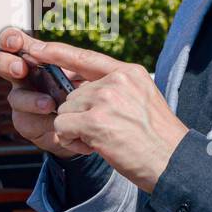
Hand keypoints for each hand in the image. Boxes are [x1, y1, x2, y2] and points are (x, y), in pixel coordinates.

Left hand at [0, 27, 188, 192]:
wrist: (174, 163)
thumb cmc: (158, 139)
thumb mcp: (142, 100)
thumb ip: (114, 90)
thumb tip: (79, 91)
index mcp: (129, 72)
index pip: (86, 58)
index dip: (58, 53)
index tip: (38, 48)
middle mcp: (116, 81)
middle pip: (72, 94)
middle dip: (79, 117)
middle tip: (104, 133)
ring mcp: (105, 99)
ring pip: (64, 111)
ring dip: (75, 131)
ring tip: (103, 141)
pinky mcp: (95, 121)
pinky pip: (62, 127)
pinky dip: (71, 142)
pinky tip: (94, 148)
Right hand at [0, 27, 93, 159]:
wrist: (93, 124)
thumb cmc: (91, 91)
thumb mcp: (90, 70)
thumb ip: (73, 58)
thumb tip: (45, 51)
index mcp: (35, 57)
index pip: (13, 41)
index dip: (9, 39)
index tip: (17, 43)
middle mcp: (24, 76)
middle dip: (6, 63)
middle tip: (20, 69)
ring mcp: (23, 100)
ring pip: (14, 96)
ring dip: (30, 99)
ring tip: (49, 103)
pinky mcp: (27, 122)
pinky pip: (27, 120)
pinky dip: (44, 120)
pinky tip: (58, 120)